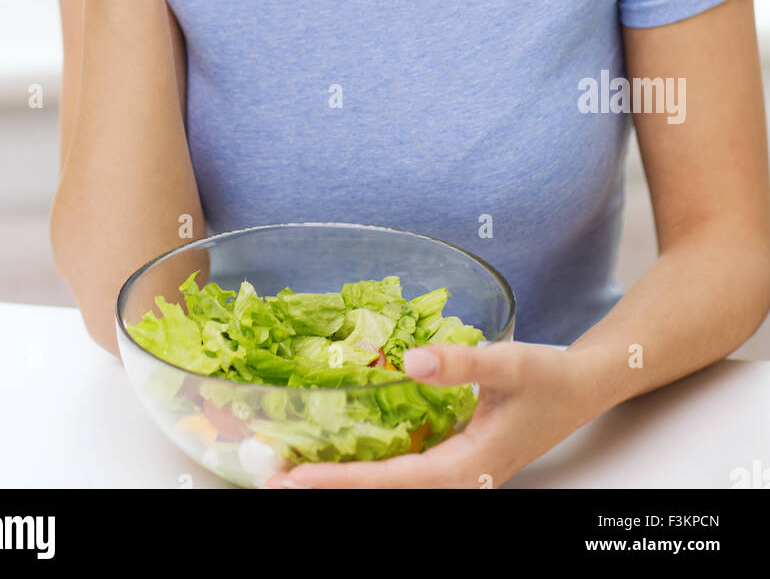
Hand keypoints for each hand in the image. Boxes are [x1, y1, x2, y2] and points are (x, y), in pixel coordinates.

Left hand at [265, 340, 586, 489]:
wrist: (582, 388)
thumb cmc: (551, 378)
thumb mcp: (511, 364)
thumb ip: (464, 362)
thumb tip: (410, 360)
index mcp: (467, 468)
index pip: (392, 482)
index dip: (342, 481)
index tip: (296, 479)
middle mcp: (455, 479)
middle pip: (381, 492)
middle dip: (328, 484)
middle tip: (270, 478)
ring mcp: (452, 473)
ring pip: (388, 484)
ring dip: (342, 476)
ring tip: (290, 468)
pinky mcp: (450, 459)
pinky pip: (400, 469)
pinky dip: (364, 464)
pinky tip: (338, 449)